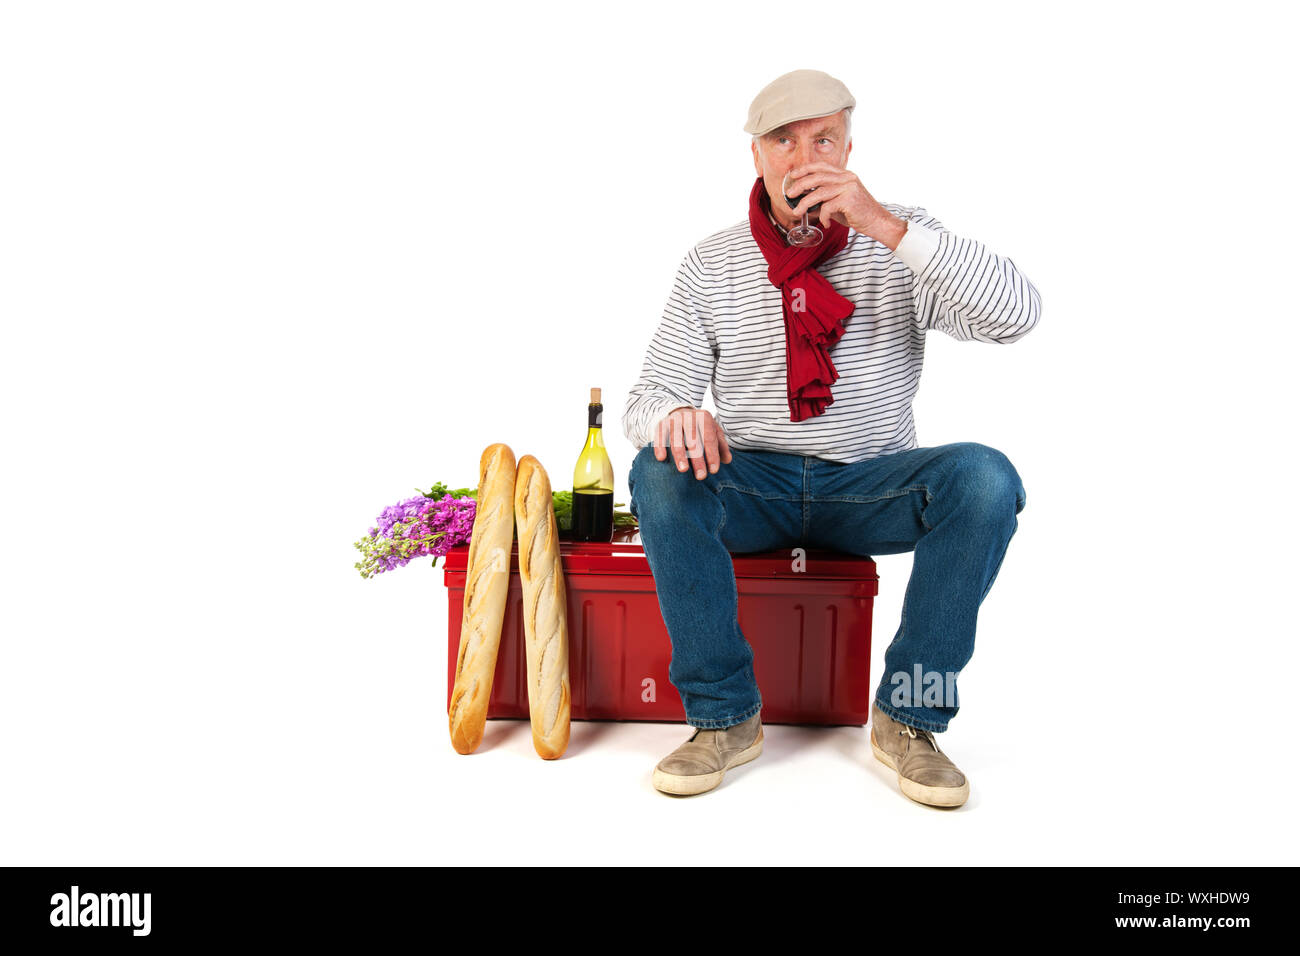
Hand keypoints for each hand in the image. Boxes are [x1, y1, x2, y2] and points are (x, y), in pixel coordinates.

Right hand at [654, 406, 731, 478]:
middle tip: (701, 476)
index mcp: (704, 418)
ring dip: (680, 455)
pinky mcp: (661, 424)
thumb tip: (727, 460)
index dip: (712, 455)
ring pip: (676, 439)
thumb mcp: (712, 432)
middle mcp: (688, 417)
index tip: (713, 471)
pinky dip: (659, 447)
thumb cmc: (698, 428)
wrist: (678, 412)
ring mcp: (674, 420)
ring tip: (683, 470)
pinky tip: (661, 459)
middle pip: (693, 440)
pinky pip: (659, 436)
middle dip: (697, 459)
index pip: (709, 438)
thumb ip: (721, 446)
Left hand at [787, 162, 907, 247]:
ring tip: (797, 211)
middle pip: (817, 177)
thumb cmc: (858, 213)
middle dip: (800, 184)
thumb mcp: (840, 202)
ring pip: (819, 192)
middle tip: (790, 193)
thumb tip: (805, 203)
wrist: (877, 222)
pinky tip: (826, 224)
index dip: (805, 169)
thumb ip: (825, 198)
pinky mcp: (849, 199)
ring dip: (805, 203)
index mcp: (845, 175)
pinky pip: (827, 207)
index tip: (793, 175)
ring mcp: (848, 187)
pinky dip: (823, 217)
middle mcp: (847, 178)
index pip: (822, 166)